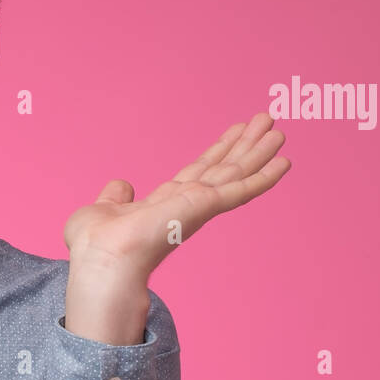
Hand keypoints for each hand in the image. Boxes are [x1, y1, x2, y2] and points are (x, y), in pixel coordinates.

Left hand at [64, 112, 290, 283]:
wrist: (101, 259)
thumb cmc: (95, 246)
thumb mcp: (103, 209)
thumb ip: (115, 196)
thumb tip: (121, 185)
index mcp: (165, 204)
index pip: (198, 172)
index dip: (217, 152)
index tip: (234, 133)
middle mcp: (186, 204)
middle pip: (223, 168)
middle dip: (244, 145)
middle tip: (266, 119)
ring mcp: (198, 206)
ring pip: (236, 173)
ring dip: (258, 152)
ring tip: (278, 128)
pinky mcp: (205, 206)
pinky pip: (241, 189)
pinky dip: (264, 177)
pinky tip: (284, 162)